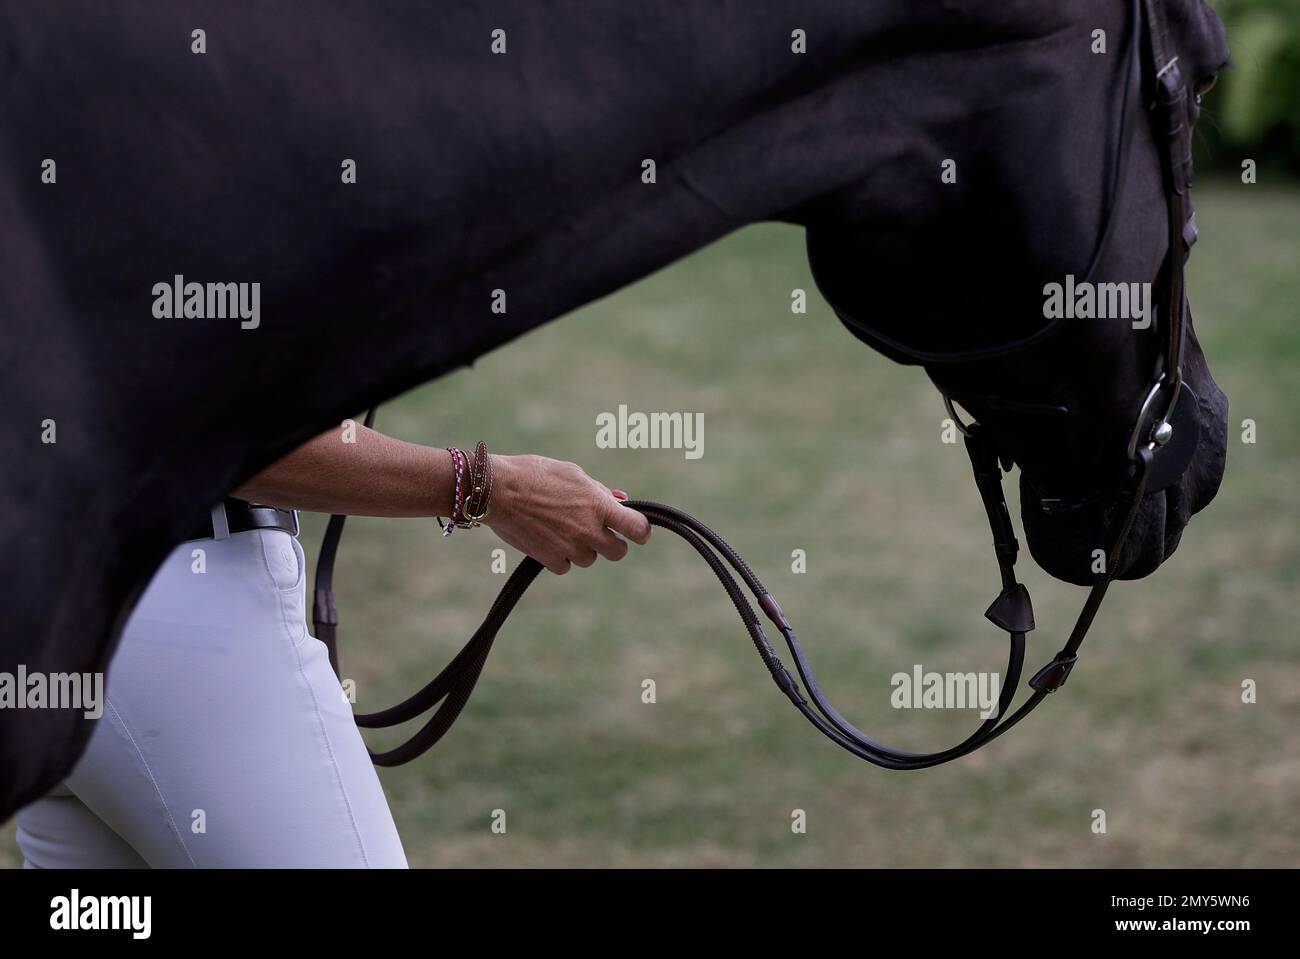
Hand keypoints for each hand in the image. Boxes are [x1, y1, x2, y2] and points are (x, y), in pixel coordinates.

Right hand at [484, 454, 650, 573]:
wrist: (496, 489)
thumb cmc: (534, 473)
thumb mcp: (572, 473)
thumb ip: (599, 491)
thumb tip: (621, 501)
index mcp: (598, 505)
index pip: (637, 528)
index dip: (641, 532)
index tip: (637, 533)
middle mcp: (588, 529)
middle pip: (618, 552)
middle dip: (612, 543)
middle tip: (600, 534)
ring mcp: (569, 546)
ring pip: (589, 559)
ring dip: (582, 548)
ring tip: (562, 528)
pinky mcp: (548, 558)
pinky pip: (565, 566)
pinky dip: (560, 557)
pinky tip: (548, 539)